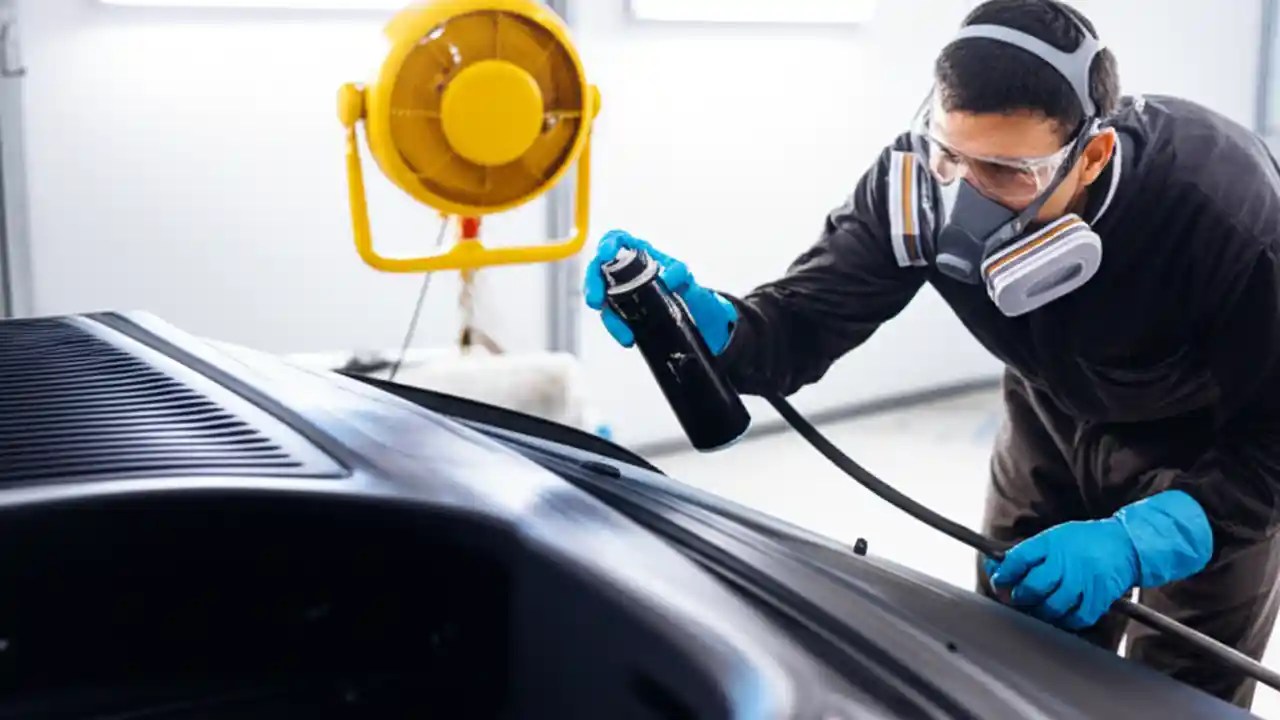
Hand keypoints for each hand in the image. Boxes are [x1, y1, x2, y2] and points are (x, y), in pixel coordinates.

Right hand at [583, 229, 737, 353]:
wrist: (701, 321)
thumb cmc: (692, 293)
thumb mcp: (689, 279)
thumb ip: (681, 273)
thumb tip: (670, 278)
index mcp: (642, 255)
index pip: (617, 240)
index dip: (608, 243)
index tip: (606, 255)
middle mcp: (629, 271)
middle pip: (599, 270)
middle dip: (593, 284)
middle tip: (596, 301)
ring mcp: (625, 293)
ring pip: (603, 299)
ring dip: (608, 316)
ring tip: (623, 333)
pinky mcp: (626, 313)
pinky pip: (614, 318)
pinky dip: (617, 329)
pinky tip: (628, 338)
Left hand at [987, 490, 1213, 629]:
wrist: (1127, 544)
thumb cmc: (1086, 540)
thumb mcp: (1055, 536)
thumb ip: (1030, 552)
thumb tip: (1000, 567)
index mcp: (1051, 543)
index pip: (1018, 559)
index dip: (1004, 573)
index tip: (999, 580)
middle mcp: (1066, 562)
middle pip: (1033, 587)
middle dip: (1020, 596)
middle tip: (1017, 597)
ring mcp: (1083, 581)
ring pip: (1051, 606)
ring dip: (1039, 611)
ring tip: (1037, 607)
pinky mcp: (1099, 598)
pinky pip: (1075, 618)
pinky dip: (1065, 620)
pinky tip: (1060, 615)